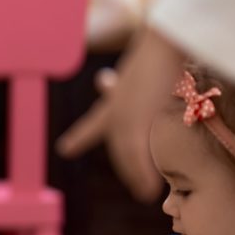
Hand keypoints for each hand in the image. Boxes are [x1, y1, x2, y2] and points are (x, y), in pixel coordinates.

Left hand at [56, 29, 184, 200]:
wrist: (165, 40)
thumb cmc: (165, 48)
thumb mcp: (155, 68)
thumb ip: (156, 81)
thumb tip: (169, 68)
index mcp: (116, 98)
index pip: (94, 122)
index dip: (80, 137)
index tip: (65, 148)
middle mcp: (115, 109)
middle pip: (118, 145)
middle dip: (127, 167)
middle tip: (138, 187)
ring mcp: (122, 116)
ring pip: (127, 154)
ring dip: (136, 175)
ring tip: (144, 194)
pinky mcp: (135, 120)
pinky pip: (136, 154)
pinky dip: (143, 173)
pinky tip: (147, 191)